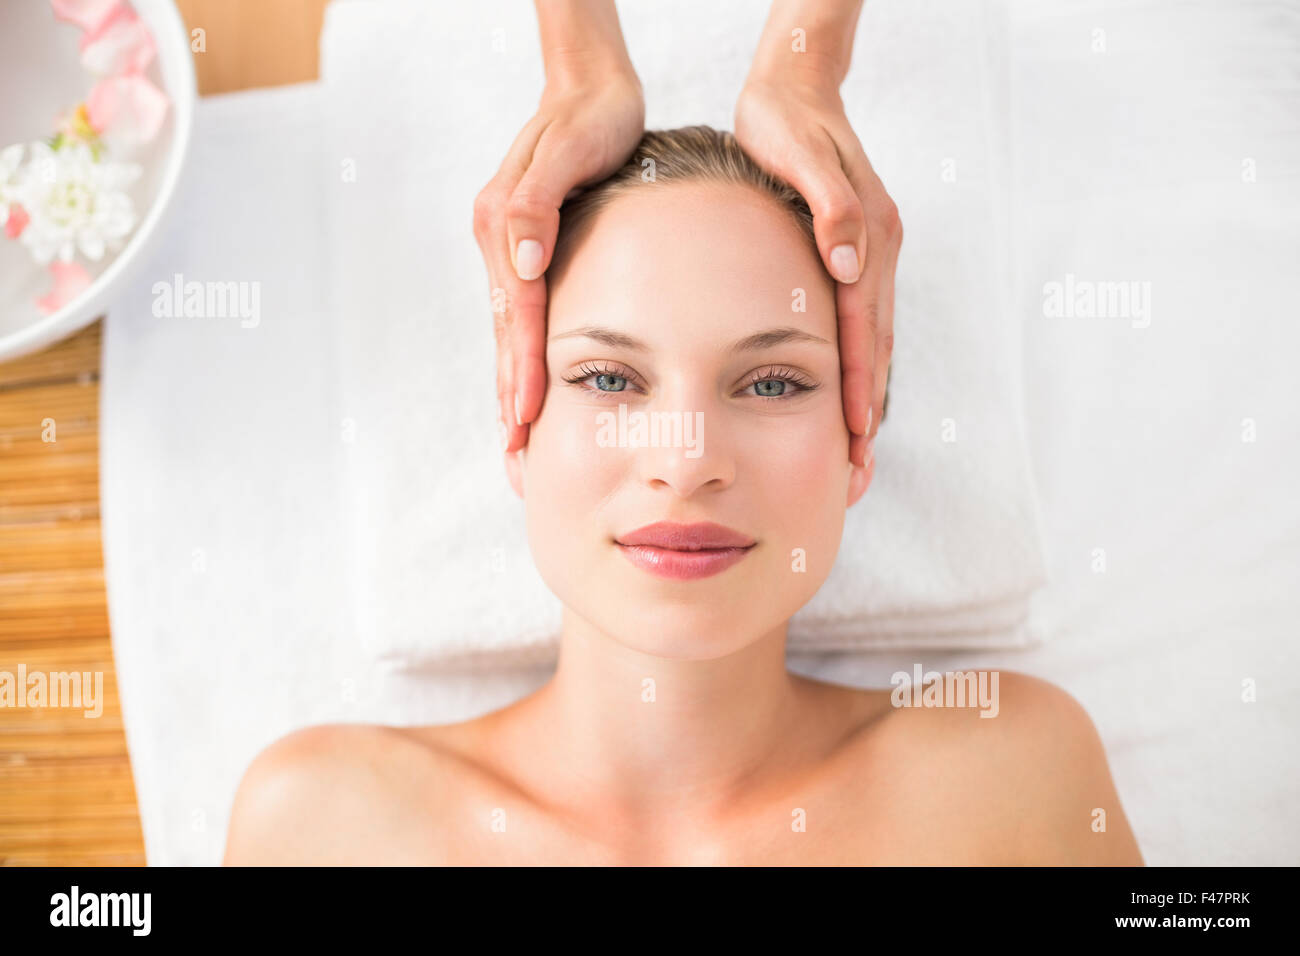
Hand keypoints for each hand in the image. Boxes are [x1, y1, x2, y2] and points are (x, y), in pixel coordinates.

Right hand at [472, 69, 644, 452]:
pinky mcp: (523, 254)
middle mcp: (498, 242)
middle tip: (516, 461)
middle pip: (504, 337)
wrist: (590, 89)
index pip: (516, 313)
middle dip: (509, 400)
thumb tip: (523, 261)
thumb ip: (537, 204)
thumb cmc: (591, 116)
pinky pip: (519, 320)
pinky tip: (528, 393)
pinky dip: (521, 361)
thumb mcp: (568, 147)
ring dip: (510, 392)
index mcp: (504, 225)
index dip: (522, 368)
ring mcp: (506, 251)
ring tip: (518, 446)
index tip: (525, 417)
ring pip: (508, 336)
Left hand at [734, 72, 901, 467]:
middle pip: (877, 349)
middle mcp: (877, 251)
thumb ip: (833, 207)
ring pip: (873, 343)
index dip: (859, 387)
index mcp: (867, 238)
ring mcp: (871, 254)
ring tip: (856, 454)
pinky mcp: (856, 254)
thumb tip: (848, 264)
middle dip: (868, 414)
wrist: (793, 83)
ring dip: (866, 399)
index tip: (855, 439)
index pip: (864, 330)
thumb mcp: (802, 154)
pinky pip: (862, 324)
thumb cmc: (783, 120)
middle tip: (858, 474)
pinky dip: (858, 366)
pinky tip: (845, 397)